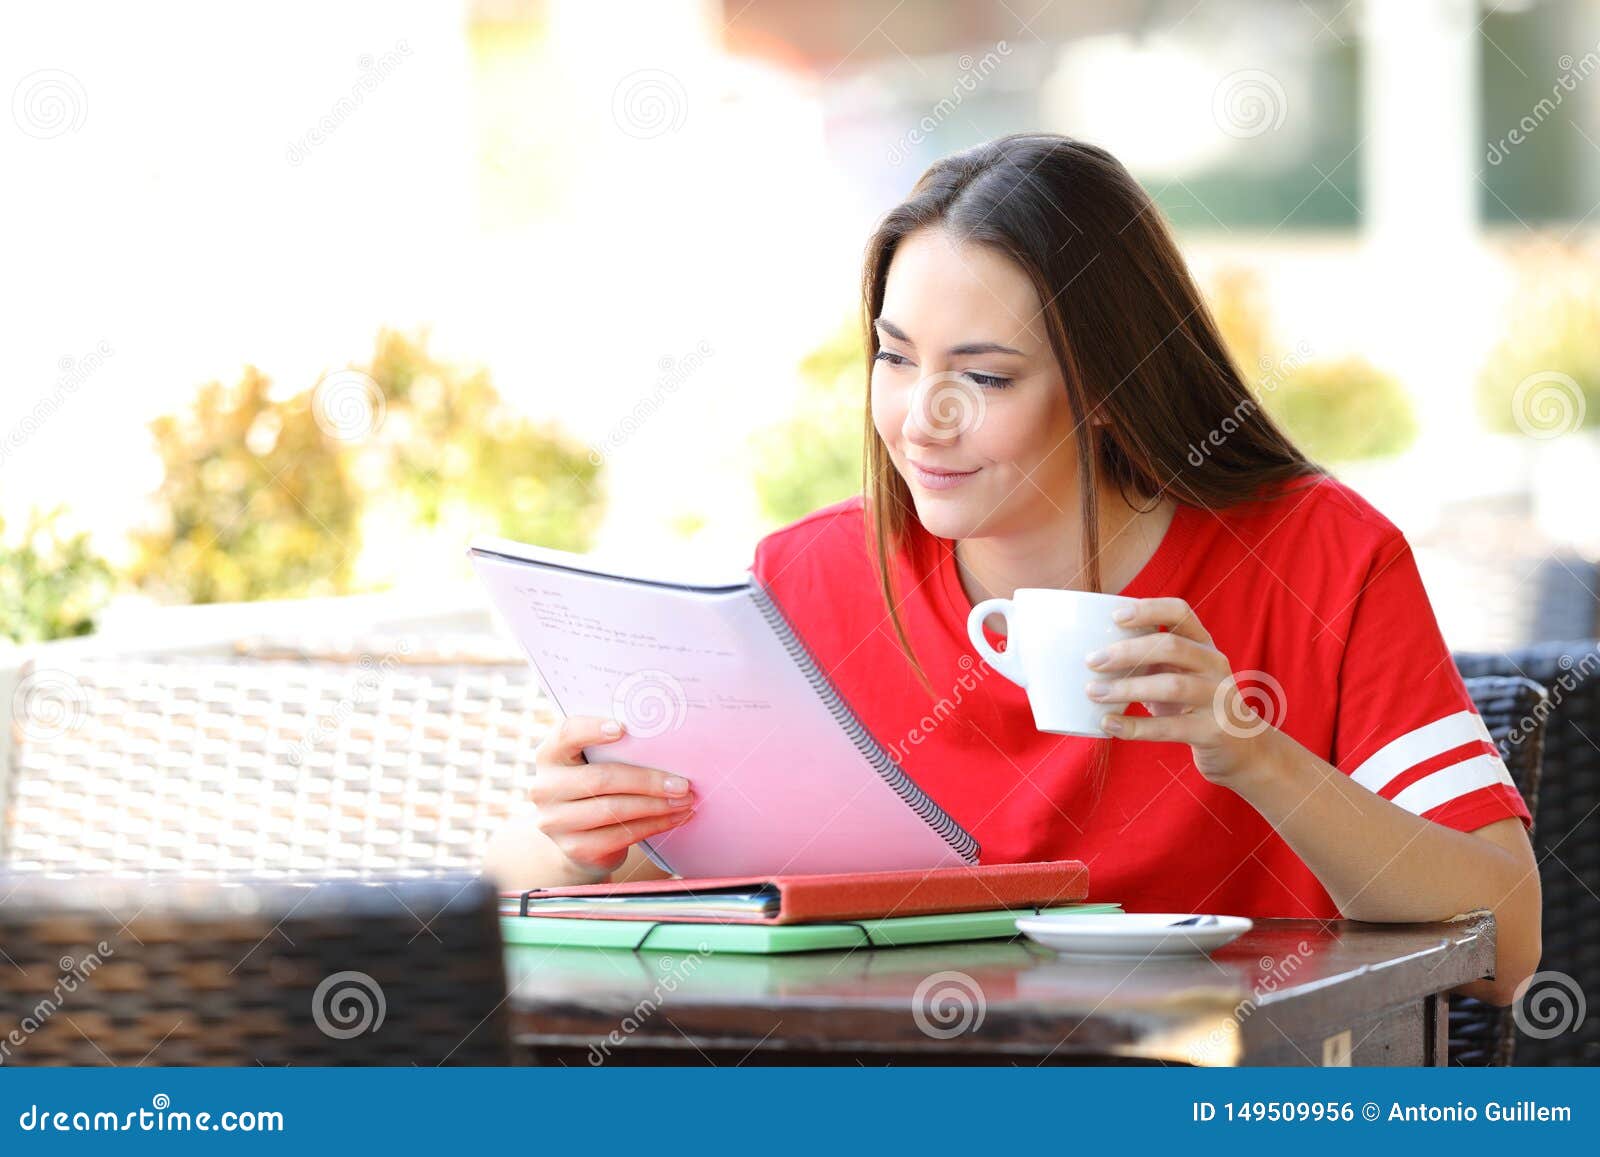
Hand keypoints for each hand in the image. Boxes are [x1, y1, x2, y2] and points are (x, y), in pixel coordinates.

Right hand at [529, 715, 696, 876]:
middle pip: (601, 778)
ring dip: (656, 805)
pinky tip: (675, 818)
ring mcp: (556, 821)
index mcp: (550, 756)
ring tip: (684, 800)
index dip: (591, 729)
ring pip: (614, 809)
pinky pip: (621, 835)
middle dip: (647, 780)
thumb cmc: (596, 788)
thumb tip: (666, 740)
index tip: (622, 728)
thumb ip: (613, 750)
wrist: (578, 838)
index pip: (565, 734)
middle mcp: (545, 788)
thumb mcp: (593, 764)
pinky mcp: (574, 848)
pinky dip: (654, 825)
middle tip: (682, 783)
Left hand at [1083, 597, 1278, 784]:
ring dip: (1127, 688)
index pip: (1180, 612)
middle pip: (1171, 647)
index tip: (1115, 617)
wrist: (1242, 748)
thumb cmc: (1195, 704)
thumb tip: (1092, 653)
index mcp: (1203, 644)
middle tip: (1091, 662)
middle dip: (1127, 652)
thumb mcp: (1181, 673)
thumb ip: (1150, 660)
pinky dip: (1135, 727)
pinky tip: (1109, 724)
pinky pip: (1169, 728)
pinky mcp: (1213, 731)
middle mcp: (1214, 665)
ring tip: (1094, 693)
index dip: (1148, 609)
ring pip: (1172, 686)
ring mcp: (1218, 698)